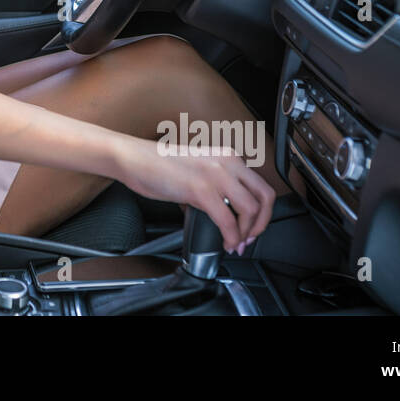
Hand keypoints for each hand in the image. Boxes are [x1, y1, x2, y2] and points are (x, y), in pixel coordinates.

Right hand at [121, 138, 276, 253]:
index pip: (261, 186)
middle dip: (261, 224)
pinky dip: (230, 237)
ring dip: (246, 233)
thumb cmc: (157, 164)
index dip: (262, 213)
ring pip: (250, 210)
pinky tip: (225, 243)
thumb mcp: (197, 169)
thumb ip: (214, 186)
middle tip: (249, 238)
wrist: (134, 158)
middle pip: (265, 197)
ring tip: (236, 243)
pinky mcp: (200, 190)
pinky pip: (227, 221)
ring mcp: (215, 175)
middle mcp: (227, 162)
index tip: (252, 227)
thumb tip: (220, 212)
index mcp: (228, 157)